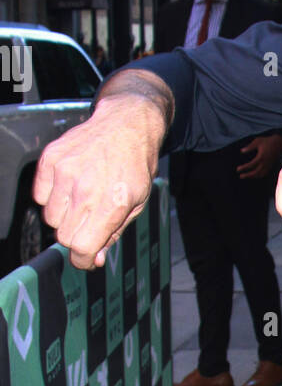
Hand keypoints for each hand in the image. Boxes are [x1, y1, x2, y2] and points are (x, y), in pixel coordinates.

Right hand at [33, 96, 162, 268]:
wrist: (127, 125)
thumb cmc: (135, 166)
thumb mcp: (136, 204)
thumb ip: (114, 234)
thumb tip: (94, 260)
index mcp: (112, 203)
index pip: (82, 247)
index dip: (83, 259)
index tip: (86, 257)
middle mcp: (87, 189)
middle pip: (64, 236)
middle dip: (76, 236)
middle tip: (89, 222)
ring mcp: (66, 172)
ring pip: (51, 217)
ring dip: (64, 216)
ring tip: (82, 198)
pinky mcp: (51, 159)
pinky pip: (40, 196)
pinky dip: (52, 196)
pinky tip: (70, 184)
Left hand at [237, 135, 281, 179]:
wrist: (280, 143)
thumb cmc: (268, 141)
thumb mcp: (257, 141)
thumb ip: (250, 147)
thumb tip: (242, 151)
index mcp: (261, 157)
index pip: (251, 165)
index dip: (244, 168)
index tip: (238, 169)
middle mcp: (265, 163)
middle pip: (255, 172)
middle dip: (247, 175)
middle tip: (240, 176)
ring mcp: (269, 165)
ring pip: (260, 174)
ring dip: (253, 177)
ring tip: (246, 176)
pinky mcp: (271, 166)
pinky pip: (265, 173)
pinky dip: (259, 176)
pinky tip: (254, 175)